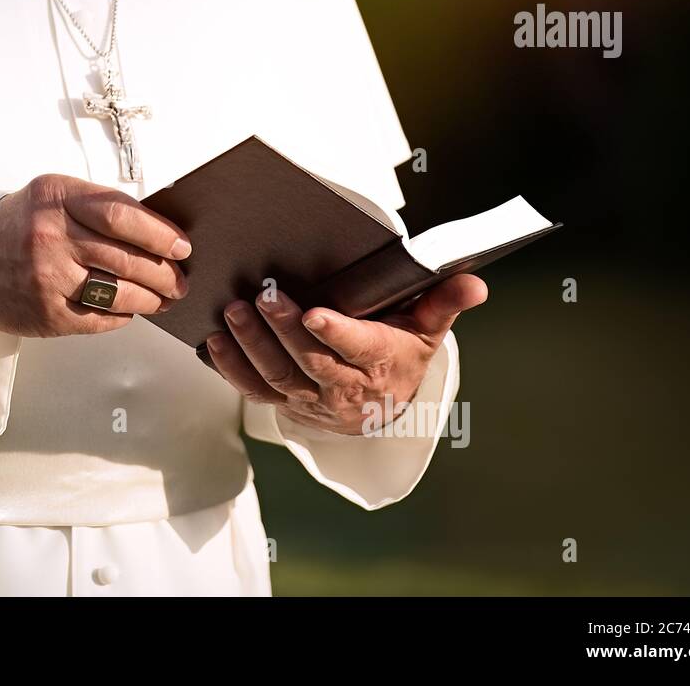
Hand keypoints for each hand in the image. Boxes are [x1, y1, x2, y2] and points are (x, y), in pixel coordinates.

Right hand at [0, 174, 191, 336]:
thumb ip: (99, 206)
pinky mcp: (46, 314)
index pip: (121, 215)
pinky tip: (130, 310)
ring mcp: (47, 278)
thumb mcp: (55, 196)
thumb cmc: (23, 225)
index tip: (182, 246)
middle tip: (180, 280)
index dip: (160, 234)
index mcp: (57, 198)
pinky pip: (100, 318)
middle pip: (126, 258)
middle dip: (164, 273)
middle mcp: (50, 237)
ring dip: (151, 299)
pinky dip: (122, 315)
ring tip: (164, 298)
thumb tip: (159, 231)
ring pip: (118, 293)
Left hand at [205, 274, 486, 434]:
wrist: (381, 406)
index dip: (335, 335)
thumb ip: (446, 302)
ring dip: (251, 345)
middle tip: (263, 295)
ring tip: (234, 311)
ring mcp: (309, 400)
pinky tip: (213, 342)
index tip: (315, 314)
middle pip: (308, 361)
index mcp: (379, 365)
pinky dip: (231, 368)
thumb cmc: (401, 355)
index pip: (357, 350)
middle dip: (283, 329)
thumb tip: (475, 282)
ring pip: (276, 376)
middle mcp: (342, 388)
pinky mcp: (284, 402)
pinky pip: (254, 389)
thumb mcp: (428, 329)